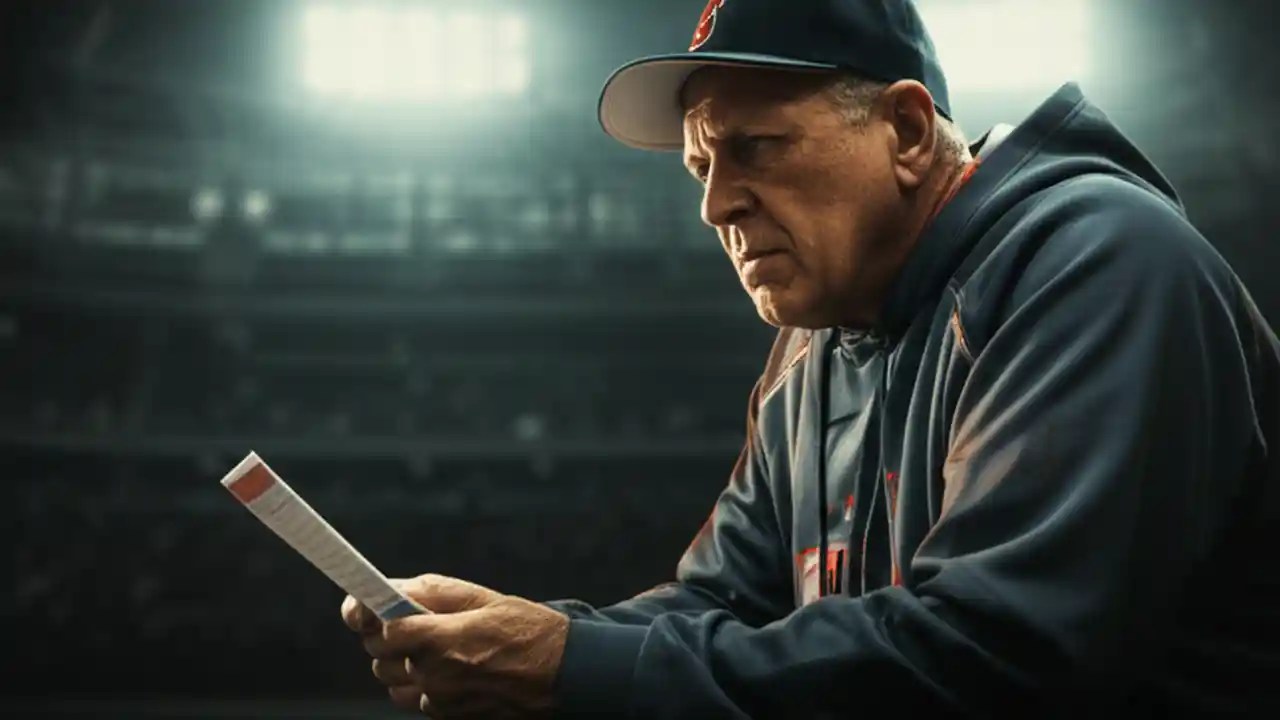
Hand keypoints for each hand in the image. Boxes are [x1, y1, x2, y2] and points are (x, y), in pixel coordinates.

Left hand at [341, 575, 569, 718]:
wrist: (562, 674)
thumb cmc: (528, 630)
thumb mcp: (484, 598)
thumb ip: (433, 592)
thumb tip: (392, 587)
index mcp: (446, 638)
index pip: (384, 629)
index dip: (368, 613)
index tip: (362, 604)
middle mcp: (438, 673)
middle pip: (378, 654)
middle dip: (384, 634)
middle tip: (407, 618)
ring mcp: (441, 699)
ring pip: (390, 679)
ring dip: (398, 659)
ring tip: (429, 643)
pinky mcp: (446, 715)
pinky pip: (412, 697)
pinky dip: (417, 682)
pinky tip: (444, 667)